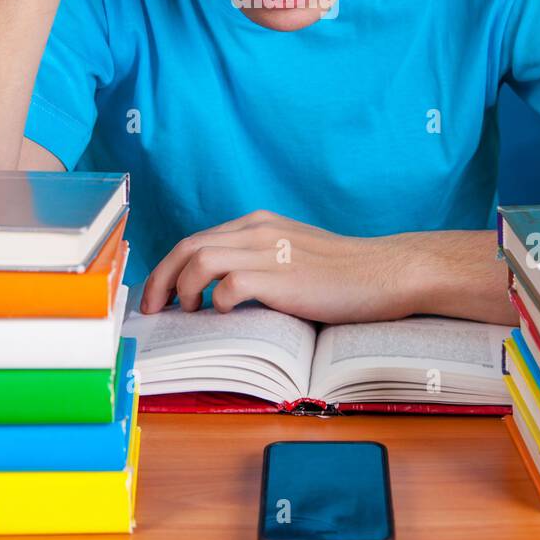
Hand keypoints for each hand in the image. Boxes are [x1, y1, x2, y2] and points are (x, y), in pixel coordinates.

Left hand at [140, 209, 425, 322]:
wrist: (386, 272)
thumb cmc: (343, 272)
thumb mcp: (293, 253)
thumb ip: (259, 259)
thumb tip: (220, 289)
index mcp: (258, 224)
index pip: (195, 239)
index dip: (168, 268)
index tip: (159, 294)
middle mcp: (257, 231)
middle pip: (187, 246)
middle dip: (161, 279)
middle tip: (153, 309)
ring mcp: (269, 252)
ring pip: (200, 260)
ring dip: (184, 290)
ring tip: (188, 314)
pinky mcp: (281, 277)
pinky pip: (230, 285)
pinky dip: (217, 301)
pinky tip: (223, 314)